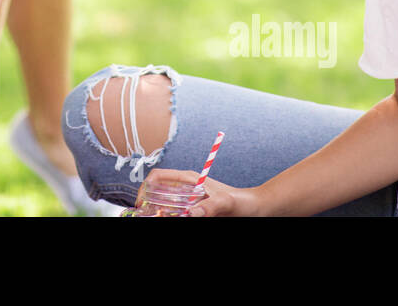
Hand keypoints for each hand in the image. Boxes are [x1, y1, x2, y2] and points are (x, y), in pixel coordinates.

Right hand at [134, 168, 263, 216]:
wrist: (255, 209)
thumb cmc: (242, 202)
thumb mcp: (227, 203)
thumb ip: (210, 206)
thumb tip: (190, 213)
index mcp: (189, 179)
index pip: (157, 176)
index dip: (144, 187)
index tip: (142, 203)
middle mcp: (186, 187)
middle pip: (156, 191)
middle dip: (148, 203)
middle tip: (148, 216)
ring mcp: (189, 199)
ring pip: (164, 204)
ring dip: (158, 212)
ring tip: (156, 219)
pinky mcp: (194, 210)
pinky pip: (174, 213)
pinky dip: (169, 216)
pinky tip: (170, 220)